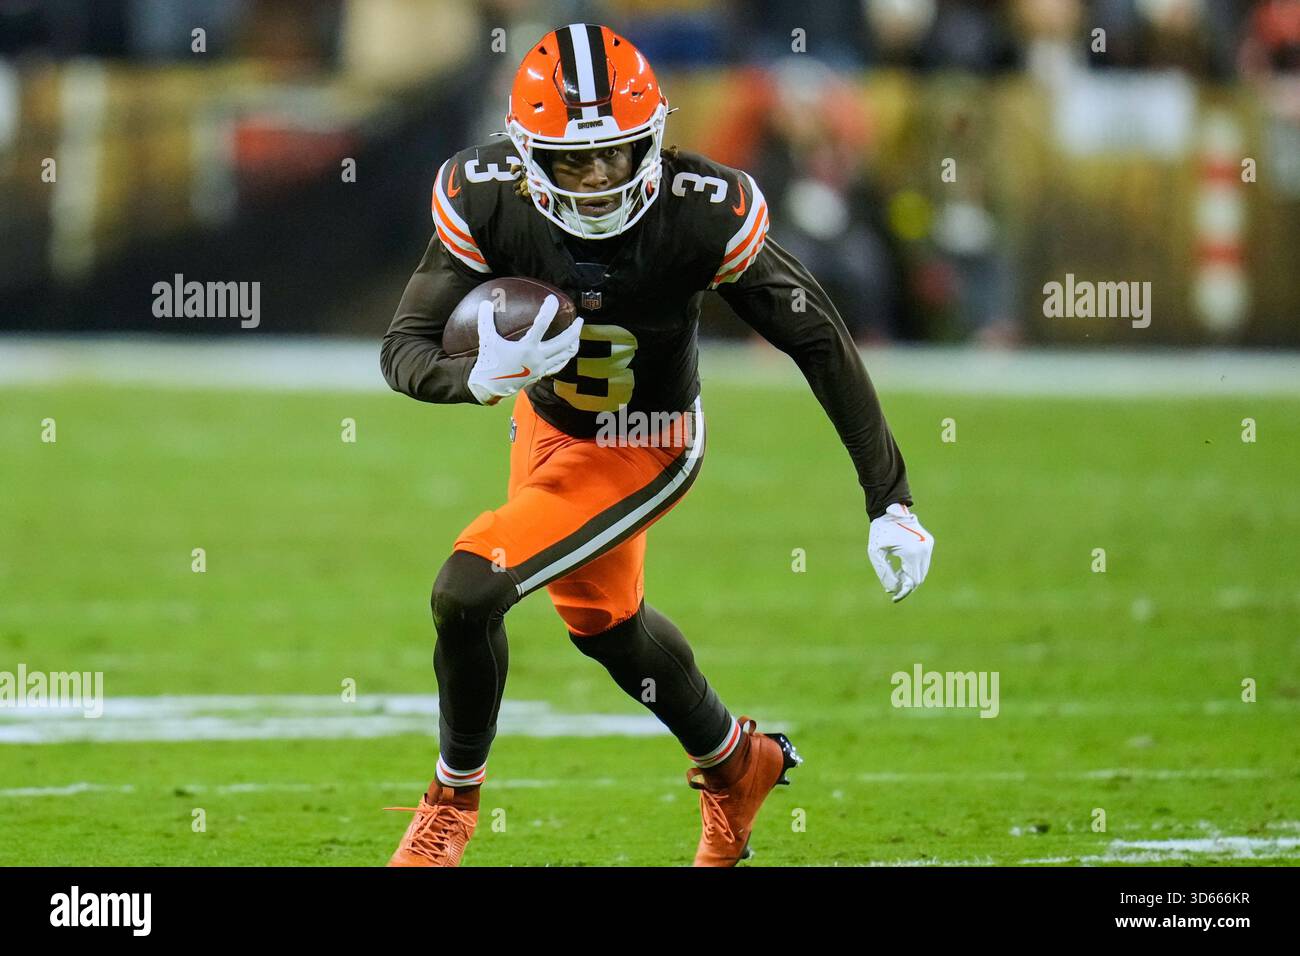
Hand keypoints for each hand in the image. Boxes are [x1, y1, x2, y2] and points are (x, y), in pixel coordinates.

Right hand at [466, 295, 582, 404]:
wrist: (490, 387)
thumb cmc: (488, 361)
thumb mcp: (486, 340)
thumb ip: (485, 320)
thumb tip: (484, 302)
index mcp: (526, 348)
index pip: (542, 324)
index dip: (549, 310)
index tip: (553, 299)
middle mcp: (538, 358)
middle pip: (564, 342)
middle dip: (575, 330)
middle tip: (580, 319)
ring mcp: (541, 367)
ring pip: (565, 355)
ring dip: (574, 343)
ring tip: (578, 333)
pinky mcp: (541, 374)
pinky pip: (559, 365)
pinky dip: (566, 356)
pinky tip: (568, 350)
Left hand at [868, 503, 932, 602]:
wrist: (889, 509)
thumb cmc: (879, 531)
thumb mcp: (875, 553)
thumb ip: (884, 573)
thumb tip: (894, 589)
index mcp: (912, 553)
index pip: (912, 581)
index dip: (903, 592)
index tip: (894, 599)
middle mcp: (924, 550)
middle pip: (919, 578)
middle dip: (906, 585)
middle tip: (891, 588)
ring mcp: (928, 545)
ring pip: (922, 571)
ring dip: (910, 577)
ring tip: (894, 576)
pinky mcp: (929, 542)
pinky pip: (923, 562)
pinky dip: (913, 568)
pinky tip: (900, 568)